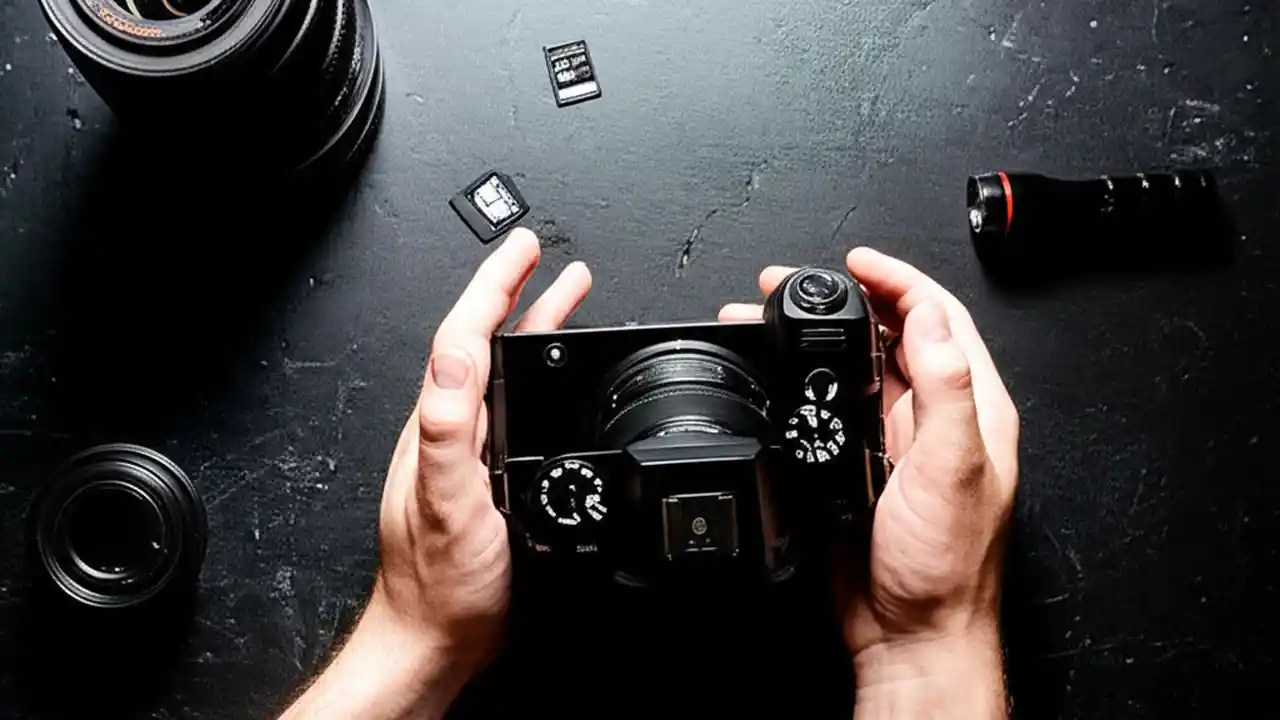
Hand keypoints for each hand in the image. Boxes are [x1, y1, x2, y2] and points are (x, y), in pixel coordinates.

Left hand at [282, 230, 591, 718]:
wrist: (438, 641)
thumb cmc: (439, 586)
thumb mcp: (446, 503)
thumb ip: (446, 429)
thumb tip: (453, 352)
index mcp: (441, 425)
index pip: (465, 336)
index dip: (496, 285)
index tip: (523, 247)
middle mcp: (452, 432)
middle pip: (487, 343)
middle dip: (520, 293)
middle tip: (550, 258)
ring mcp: (469, 455)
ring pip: (504, 372)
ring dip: (533, 328)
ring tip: (568, 299)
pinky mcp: (488, 478)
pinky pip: (514, 407)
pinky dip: (537, 375)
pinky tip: (555, 384)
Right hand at [720, 248, 1017, 717]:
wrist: (911, 636)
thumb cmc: (946, 568)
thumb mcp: (955, 468)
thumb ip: (948, 388)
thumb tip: (930, 315)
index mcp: (972, 410)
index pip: (939, 319)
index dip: (899, 280)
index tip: (857, 262)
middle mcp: (936, 422)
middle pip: (895, 336)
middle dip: (851, 299)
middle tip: (801, 284)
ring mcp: (897, 445)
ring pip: (862, 369)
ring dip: (827, 337)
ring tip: (781, 318)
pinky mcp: (862, 469)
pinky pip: (837, 409)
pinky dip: (812, 382)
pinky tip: (788, 377)